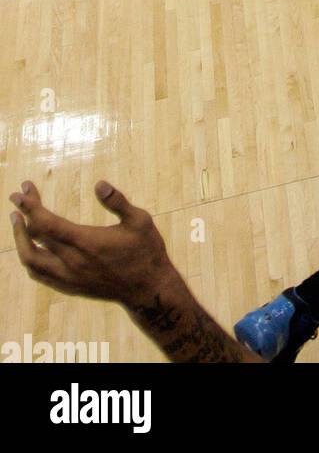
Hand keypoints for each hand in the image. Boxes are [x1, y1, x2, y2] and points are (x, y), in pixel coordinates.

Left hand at [11, 179, 174, 306]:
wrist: (148, 290)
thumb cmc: (146, 251)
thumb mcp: (140, 221)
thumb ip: (118, 202)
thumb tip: (99, 184)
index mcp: (87, 242)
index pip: (47, 223)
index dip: (31, 206)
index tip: (21, 190)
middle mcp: (73, 262)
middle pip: (35, 237)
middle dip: (23, 215)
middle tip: (16, 199)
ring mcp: (69, 277)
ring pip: (31, 261)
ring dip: (20, 240)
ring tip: (18, 222)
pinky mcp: (70, 287)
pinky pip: (40, 275)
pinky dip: (30, 259)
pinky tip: (31, 248)